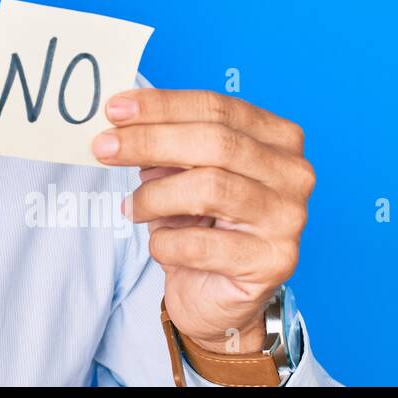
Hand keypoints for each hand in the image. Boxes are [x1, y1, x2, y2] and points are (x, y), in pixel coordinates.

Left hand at [90, 89, 313, 353]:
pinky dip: (166, 242)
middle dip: (150, 141)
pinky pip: (202, 244)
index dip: (163, 105)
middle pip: (216, 143)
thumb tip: (120, 120)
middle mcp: (293, 173)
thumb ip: (164, 142)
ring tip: (130, 207)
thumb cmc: (200, 221)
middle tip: (104, 148)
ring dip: (155, 196)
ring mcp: (288, 218)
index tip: (114, 108)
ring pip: (210, 188)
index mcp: (277, 138)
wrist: (215, 292)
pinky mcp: (273, 262)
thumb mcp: (181, 172)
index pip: (217, 107)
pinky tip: (158, 243)